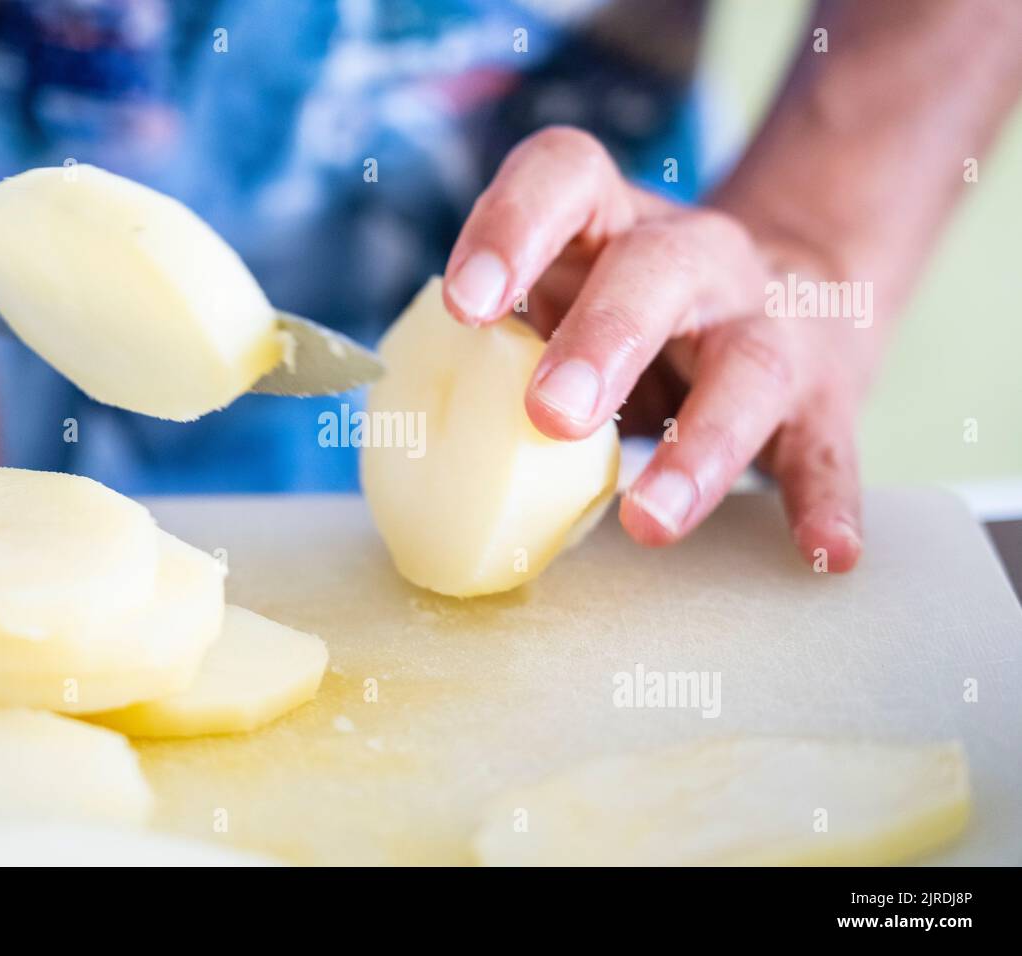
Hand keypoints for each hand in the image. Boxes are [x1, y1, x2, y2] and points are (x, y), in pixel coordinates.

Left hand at [443, 127, 873, 571]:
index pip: (564, 176)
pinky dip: (826, 501)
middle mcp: (695, 259)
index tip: (466, 304)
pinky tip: (824, 554)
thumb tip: (408, 434)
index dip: (512, 228)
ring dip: (699, 446)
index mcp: (611, 221)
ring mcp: (765, 325)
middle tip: (548, 414)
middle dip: (603, 339)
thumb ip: (505, 339)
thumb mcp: (568, 291)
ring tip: (650, 520)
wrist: (793, 293)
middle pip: (657, 270)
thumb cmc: (633, 307)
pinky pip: (827, 448)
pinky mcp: (822, 398)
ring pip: (747, 367)